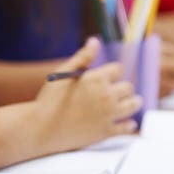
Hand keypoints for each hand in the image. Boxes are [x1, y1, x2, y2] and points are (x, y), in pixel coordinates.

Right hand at [35, 37, 141, 152]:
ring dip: (133, 103)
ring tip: (130, 103)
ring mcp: (108, 115)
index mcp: (97, 79)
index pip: (119, 69)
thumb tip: (95, 41)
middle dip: (123, 88)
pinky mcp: (105, 132)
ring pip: (134, 104)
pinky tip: (129, 123)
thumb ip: (82, 57)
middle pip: (128, 87)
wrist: (39, 129)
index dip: (113, 72)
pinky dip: (129, 125)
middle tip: (119, 91)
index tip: (111, 76)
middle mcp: (107, 95)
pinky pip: (127, 128)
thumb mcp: (63, 74)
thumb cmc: (49, 100)